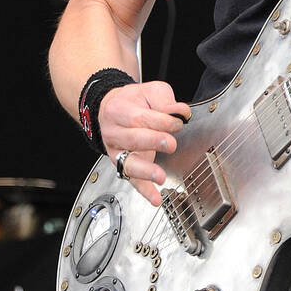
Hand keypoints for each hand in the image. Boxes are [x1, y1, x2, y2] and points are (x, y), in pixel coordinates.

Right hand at [98, 80, 191, 206]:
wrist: (110, 108)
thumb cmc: (134, 101)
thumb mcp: (149, 92)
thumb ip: (164, 100)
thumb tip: (180, 111)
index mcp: (120, 109)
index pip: (140, 117)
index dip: (161, 120)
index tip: (177, 122)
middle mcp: (114, 131)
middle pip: (133, 138)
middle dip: (153, 142)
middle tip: (170, 144)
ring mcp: (116, 150)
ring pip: (129, 162)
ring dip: (146, 171)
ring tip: (160, 176)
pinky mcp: (122, 165)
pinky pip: (132, 180)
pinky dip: (144, 190)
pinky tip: (155, 198)